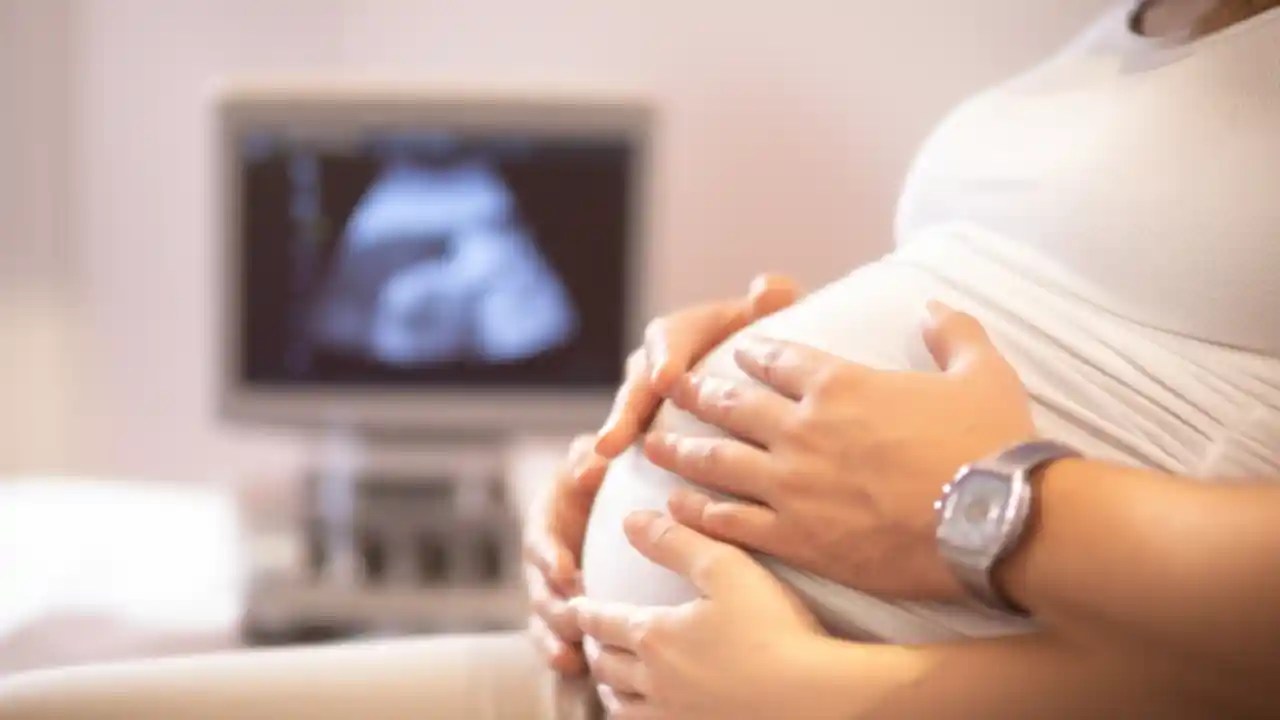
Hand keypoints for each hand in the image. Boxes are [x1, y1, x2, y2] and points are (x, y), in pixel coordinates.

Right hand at [522, 434, 609, 675]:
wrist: (612, 499)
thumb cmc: (601, 473)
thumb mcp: (591, 457)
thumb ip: (585, 457)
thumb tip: (591, 466)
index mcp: (544, 523)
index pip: (540, 542)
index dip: (550, 557)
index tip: (566, 571)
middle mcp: (543, 563)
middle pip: (541, 591)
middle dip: (555, 608)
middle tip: (577, 618)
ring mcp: (553, 592)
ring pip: (546, 622)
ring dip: (557, 639)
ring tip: (573, 656)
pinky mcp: (567, 615)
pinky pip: (558, 640)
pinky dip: (563, 657)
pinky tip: (580, 669)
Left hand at [571, 512, 905, 719]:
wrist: (815, 697)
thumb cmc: (775, 628)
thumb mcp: (726, 568)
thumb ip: (675, 541)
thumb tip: (630, 520)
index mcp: (653, 636)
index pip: (600, 621)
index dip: (583, 610)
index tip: (572, 605)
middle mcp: (653, 682)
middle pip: (604, 665)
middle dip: (594, 648)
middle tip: (593, 638)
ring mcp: (673, 717)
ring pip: (621, 706)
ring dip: (612, 687)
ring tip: (614, 678)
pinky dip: (636, 718)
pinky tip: (652, 711)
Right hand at [595, 273, 798, 457]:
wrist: (771, 392)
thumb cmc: (776, 352)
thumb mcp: (778, 325)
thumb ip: (773, 302)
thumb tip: (767, 288)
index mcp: (690, 334)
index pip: (668, 338)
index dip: (665, 357)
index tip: (666, 380)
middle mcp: (660, 365)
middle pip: (637, 385)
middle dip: (626, 414)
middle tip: (613, 441)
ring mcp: (651, 402)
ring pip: (627, 418)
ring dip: (613, 440)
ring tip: (596, 466)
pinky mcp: (649, 434)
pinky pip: (626, 445)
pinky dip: (608, 460)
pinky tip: (597, 482)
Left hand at [646, 301, 1035, 600]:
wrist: (995, 521)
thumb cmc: (993, 445)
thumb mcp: (981, 371)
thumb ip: (953, 331)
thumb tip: (934, 304)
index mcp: (840, 384)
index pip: (777, 359)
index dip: (752, 355)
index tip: (736, 356)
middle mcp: (804, 429)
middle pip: (732, 406)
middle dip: (696, 396)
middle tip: (669, 392)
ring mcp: (793, 485)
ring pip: (717, 462)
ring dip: (681, 451)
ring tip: (651, 446)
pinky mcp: (798, 537)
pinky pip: (732, 522)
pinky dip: (699, 513)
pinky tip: (676, 510)